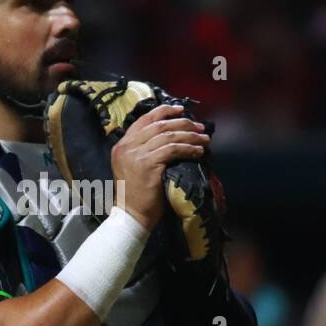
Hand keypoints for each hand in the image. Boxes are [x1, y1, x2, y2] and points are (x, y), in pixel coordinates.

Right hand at [110, 103, 208, 229]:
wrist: (132, 215)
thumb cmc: (137, 194)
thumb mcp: (134, 166)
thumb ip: (144, 149)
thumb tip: (171, 136)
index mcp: (122, 145)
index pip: (144, 120)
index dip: (164, 111)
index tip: (181, 110)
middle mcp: (126, 146)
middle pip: (159, 125)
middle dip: (182, 123)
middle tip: (199, 127)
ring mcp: (136, 155)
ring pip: (168, 136)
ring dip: (190, 136)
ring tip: (204, 139)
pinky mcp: (147, 164)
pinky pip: (172, 150)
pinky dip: (188, 149)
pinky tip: (198, 152)